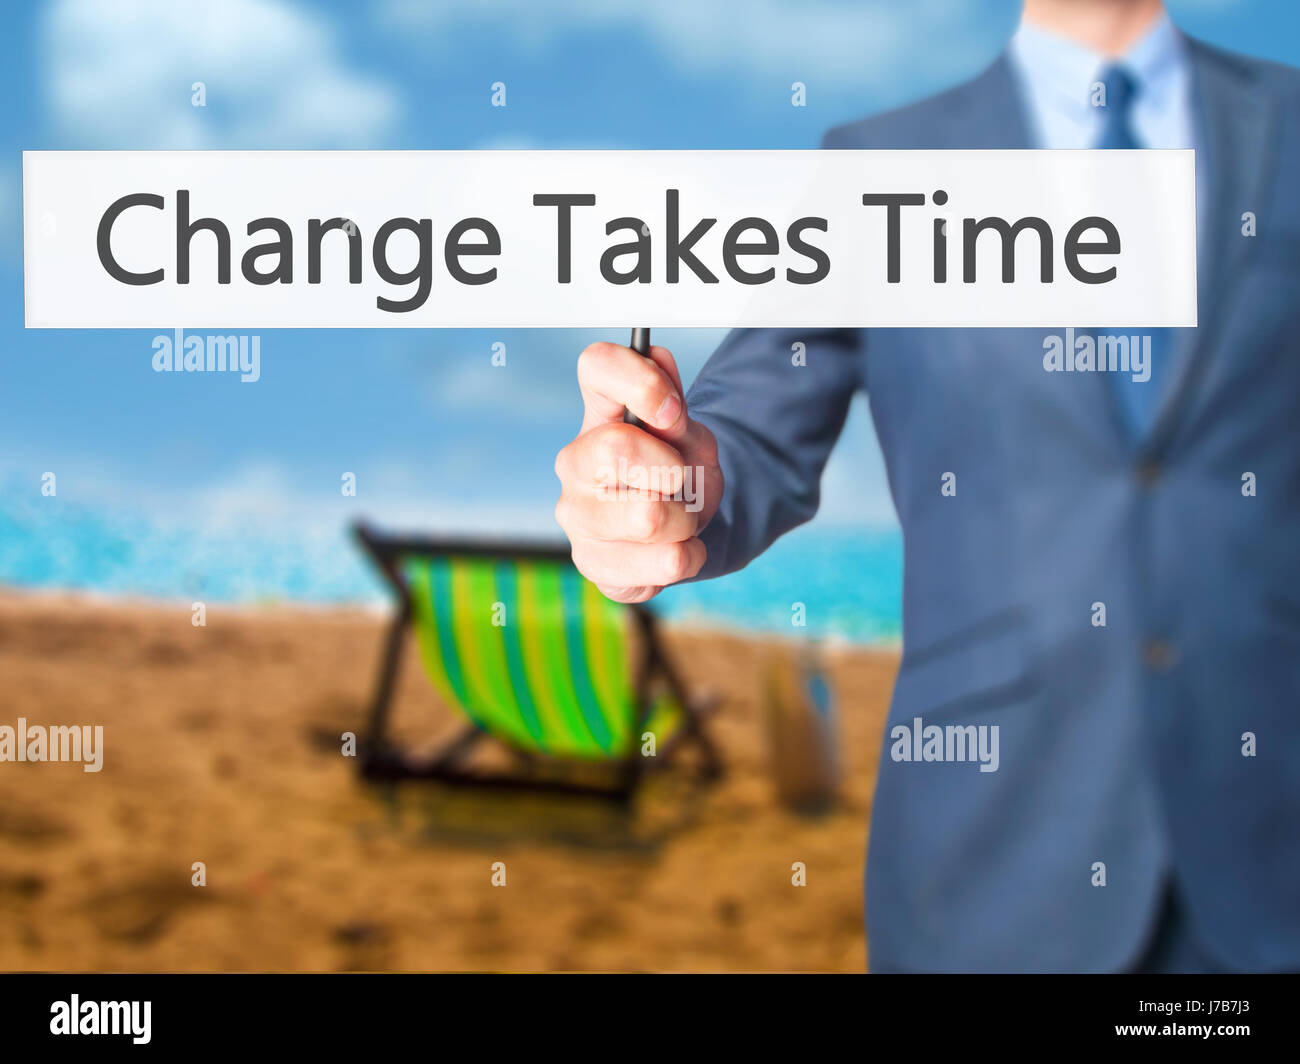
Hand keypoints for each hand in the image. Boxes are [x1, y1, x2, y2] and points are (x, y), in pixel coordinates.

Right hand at [554, 341, 722, 602]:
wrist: (681, 531)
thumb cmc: (676, 473)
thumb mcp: (688, 434)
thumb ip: (674, 403)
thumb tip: (657, 357)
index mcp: (597, 416)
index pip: (597, 366)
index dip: (641, 383)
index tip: (673, 414)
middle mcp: (574, 462)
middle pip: (616, 447)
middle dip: (672, 469)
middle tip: (680, 481)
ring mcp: (575, 515)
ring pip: (648, 516)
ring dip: (686, 519)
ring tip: (680, 519)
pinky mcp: (592, 563)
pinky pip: (663, 562)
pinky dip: (689, 555)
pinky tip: (675, 548)